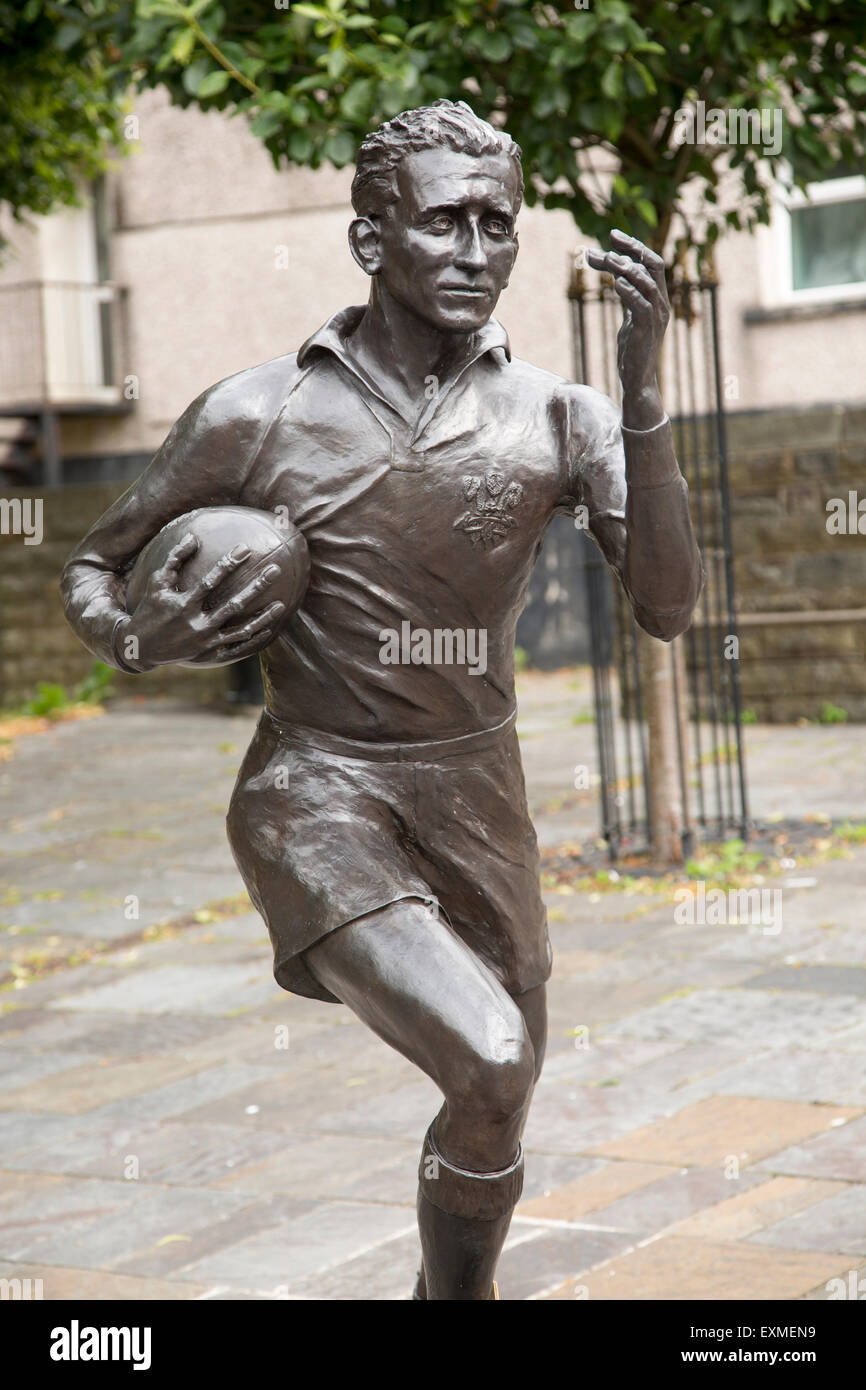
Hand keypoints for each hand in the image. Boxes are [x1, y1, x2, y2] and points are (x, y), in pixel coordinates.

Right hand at [121, 533, 285, 667]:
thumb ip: (175, 558)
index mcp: (184, 604)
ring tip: (281, 604)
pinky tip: (269, 627)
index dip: (228, 564)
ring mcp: (205, 639)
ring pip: (240, 628)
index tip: (245, 549)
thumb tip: (194, 537)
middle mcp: (197, 623)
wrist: (142, 646)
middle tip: (275, 569)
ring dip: (262, 617)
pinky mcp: (209, 650)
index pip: (211, 581)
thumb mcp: (158, 581)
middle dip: (256, 586)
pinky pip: (236, 643)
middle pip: (233, 604)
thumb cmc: (151, 608)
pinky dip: (253, 636)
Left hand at [585, 229, 669, 428]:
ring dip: (626, 268)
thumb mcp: (628, 314)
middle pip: (654, 265)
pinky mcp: (646, 330)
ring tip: (607, 259)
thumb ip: (625, 293)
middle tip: (611, 238)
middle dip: (633, 248)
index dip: (633, 246)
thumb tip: (614, 270)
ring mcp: (656, 316)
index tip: (612, 235)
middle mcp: (661, 303)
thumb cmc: (633, 348)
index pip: (651, 262)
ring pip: (647, 282)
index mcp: (658, 297)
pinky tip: (614, 284)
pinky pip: (640, 305)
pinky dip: (628, 292)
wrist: (638, 379)